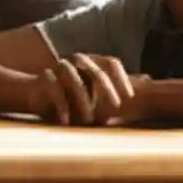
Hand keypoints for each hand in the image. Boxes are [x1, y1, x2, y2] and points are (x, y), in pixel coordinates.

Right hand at [26, 54, 148, 125]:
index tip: (129, 97)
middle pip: (93, 67)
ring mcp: (58, 69)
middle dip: (106, 86)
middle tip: (116, 105)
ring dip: (83, 98)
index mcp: (90, 63)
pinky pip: (54, 89)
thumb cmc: (71, 96)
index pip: (110, 62)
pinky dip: (62, 106)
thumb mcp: (96, 94)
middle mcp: (75, 62)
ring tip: (89, 118)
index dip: (121, 78)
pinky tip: (67, 121)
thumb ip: (116, 90)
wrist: (35, 95)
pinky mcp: (44, 79)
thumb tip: (147, 80)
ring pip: (72, 76)